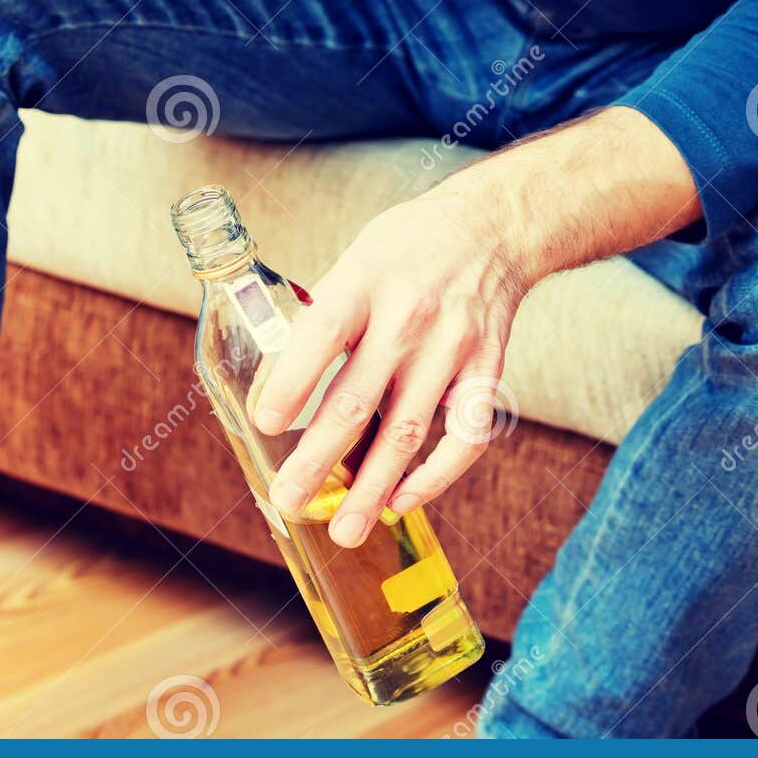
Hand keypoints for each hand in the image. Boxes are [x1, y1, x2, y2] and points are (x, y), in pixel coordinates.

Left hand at [250, 174, 539, 548]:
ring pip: (407, 429)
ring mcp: (452, 344)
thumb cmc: (407, 247)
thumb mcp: (355, 259)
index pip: (320, 335)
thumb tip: (276, 388)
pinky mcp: (487, 368)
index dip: (290, 383)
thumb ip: (322, 317)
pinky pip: (464, 435)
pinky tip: (404, 500)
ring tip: (344, 531)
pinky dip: (436, 476)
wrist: (492, 226)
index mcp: (364, 280)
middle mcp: (408, 315)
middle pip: (357, 398)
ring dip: (373, 487)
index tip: (266, 424)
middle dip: (318, 458)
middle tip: (288, 499)